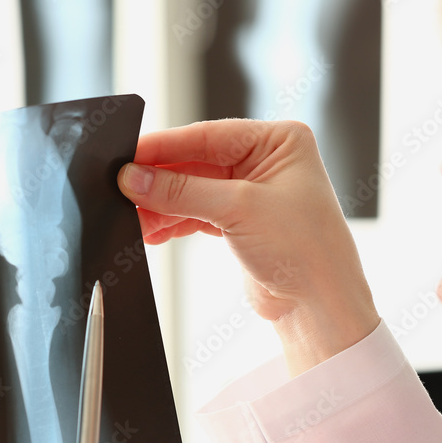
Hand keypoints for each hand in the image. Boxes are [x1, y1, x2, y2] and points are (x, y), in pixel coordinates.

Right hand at [117, 119, 380, 375]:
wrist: (320, 307)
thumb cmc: (305, 250)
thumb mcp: (238, 209)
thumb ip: (181, 191)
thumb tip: (134, 177)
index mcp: (278, 139)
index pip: (207, 135)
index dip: (163, 146)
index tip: (127, 156)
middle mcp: (265, 161)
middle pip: (194, 162)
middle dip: (158, 181)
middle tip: (121, 189)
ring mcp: (250, 192)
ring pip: (190, 190)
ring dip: (161, 206)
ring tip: (132, 219)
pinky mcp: (239, 222)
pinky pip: (194, 213)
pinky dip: (172, 222)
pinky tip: (151, 231)